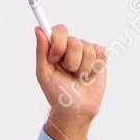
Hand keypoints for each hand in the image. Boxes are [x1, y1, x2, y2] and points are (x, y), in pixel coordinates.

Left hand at [35, 24, 106, 139]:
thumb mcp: (44, 74)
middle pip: (75, 42)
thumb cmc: (58, 93)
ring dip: (83, 69)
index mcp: (56, 47)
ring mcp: (86, 50)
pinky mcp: (100, 57)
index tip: (55, 59)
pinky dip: (95, 68)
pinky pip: (101, 54)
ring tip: (79, 77)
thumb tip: (38, 29)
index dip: (59, 44)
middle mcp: (71, 45)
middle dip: (72, 63)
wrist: (76, 109)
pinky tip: (90, 76)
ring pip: (89, 50)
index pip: (59, 30)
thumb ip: (41, 52)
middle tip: (69, 73)